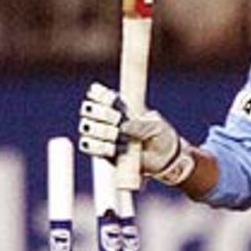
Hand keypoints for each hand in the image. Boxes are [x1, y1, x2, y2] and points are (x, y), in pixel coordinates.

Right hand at [77, 82, 195, 185]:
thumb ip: (141, 125)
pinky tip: (114, 148)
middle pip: (88, 109)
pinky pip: (89, 148)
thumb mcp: (155, 126)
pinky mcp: (99, 152)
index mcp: (118, 104)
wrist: (162, 157)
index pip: (99, 94)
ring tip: (116, 135)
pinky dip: (101, 147)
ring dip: (101, 131)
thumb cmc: (159, 134)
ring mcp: (99, 134)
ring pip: (87, 128)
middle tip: (117, 118)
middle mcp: (104, 118)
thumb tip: (123, 127)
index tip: (112, 98)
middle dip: (101, 113)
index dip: (100, 94)